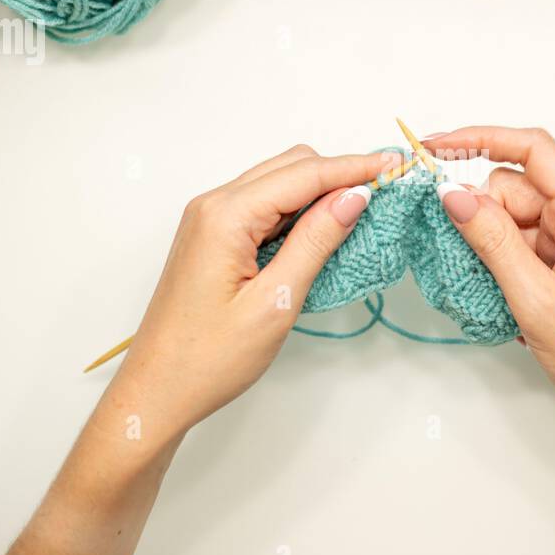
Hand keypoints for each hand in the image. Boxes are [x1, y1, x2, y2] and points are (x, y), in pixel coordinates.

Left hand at [112, 145, 398, 439]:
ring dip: (319, 191)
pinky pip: (263, 207)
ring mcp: (209, 220)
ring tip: (363, 211)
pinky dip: (297, 211)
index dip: (354, 167)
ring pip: (278, 183)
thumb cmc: (208, 358)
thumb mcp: (275, 302)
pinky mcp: (213, 238)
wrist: (158, 390)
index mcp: (225, 217)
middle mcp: (213, 206)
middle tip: (386, 191)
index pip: (304, 174)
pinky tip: (323, 231)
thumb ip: (315, 242)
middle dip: (339, 173)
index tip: (396, 164)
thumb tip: (354, 197)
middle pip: (290, 167)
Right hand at [424, 127, 554, 434]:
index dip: (481, 139)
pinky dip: (504, 262)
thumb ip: (492, 241)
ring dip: (492, 245)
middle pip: (518, 185)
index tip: (436, 148)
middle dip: (483, 214)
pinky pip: (523, 241)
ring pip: (515, 216)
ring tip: (499, 294)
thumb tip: (453, 194)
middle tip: (469, 259)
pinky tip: (506, 298)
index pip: (534, 150)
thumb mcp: (535, 299)